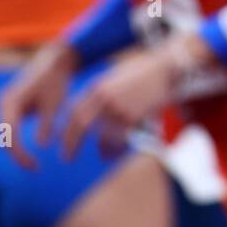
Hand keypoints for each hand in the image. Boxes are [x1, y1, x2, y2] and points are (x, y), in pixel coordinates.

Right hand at [0, 40, 77, 168]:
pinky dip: (17, 140)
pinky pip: (10, 127)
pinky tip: (29, 152)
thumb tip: (41, 146)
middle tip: (34, 168)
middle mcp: (2, 103)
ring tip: (33, 163)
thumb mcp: (54, 103)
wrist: (54, 61)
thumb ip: (46, 124)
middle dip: (16, 154)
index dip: (19, 154)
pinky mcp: (10, 106)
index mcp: (10, 102)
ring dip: (15, 148)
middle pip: (3, 136)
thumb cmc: (56, 81)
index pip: (9, 135)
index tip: (34, 166)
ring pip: (5, 133)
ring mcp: (4, 104)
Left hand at [59, 44, 180, 160]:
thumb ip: (101, 92)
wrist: (166, 69)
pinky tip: (117, 152)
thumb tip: (90, 113)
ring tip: (104, 155)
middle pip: (80, 124)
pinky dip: (117, 148)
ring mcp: (118, 107)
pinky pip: (120, 138)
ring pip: (103, 136)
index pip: (73, 110)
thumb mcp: (116, 75)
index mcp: (98, 85)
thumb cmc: (143, 71)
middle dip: (71, 143)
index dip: (65, 128)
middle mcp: (104, 97)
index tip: (61, 140)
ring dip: (103, 148)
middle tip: (68, 157)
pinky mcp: (133, 117)